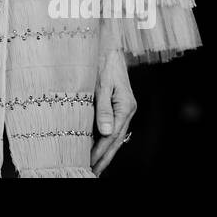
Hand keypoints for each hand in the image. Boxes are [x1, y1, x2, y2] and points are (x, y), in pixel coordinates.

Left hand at [90, 48, 135, 175]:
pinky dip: (103, 138)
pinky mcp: (117, 104)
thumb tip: (105, 132)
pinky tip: (95, 146)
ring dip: (104, 151)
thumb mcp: (101, 83)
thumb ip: (103, 108)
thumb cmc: (103, 61)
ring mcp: (123, 107)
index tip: (90, 164)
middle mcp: (126, 109)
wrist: (108, 44)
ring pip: (113, 135)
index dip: (100, 152)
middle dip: (103, 158)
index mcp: (125, 106)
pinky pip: (111, 126)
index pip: (111, 136)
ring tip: (93, 165)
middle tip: (92, 172)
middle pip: (115, 139)